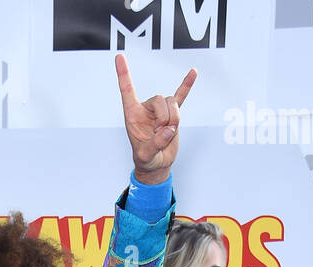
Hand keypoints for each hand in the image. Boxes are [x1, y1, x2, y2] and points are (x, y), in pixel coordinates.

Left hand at [115, 55, 195, 182]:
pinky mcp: (173, 114)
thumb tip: (169, 129)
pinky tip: (194, 72)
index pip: (127, 90)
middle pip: (160, 99)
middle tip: (161, 134)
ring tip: (168, 134)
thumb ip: (156, 143)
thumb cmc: (146, 159)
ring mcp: (160, 110)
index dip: (123, 74)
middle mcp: (146, 108)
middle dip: (164, 118)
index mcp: (133, 114)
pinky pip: (181, 96)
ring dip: (174, 120)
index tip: (119, 56)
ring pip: (172, 103)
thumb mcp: (146, 156)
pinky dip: (186, 85)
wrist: (157, 164)